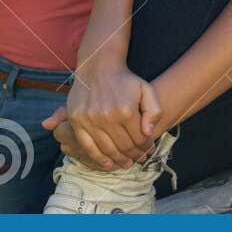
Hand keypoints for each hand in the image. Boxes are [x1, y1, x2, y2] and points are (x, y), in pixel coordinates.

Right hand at [42, 58, 161, 169]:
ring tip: (126, 164)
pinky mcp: (77, 122)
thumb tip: (148, 133)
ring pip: (107, 149)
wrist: (98, 67)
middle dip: (134, 156)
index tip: (149, 151)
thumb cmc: (125, 80)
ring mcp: (90, 120)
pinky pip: (88, 147)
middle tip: (139, 160)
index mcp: (126, 110)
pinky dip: (98, 159)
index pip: (139, 138)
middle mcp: (107, 116)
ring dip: (119, 160)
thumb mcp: (146, 89)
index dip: (146, 147)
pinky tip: (108, 164)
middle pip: (124, 146)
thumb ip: (154, 111)